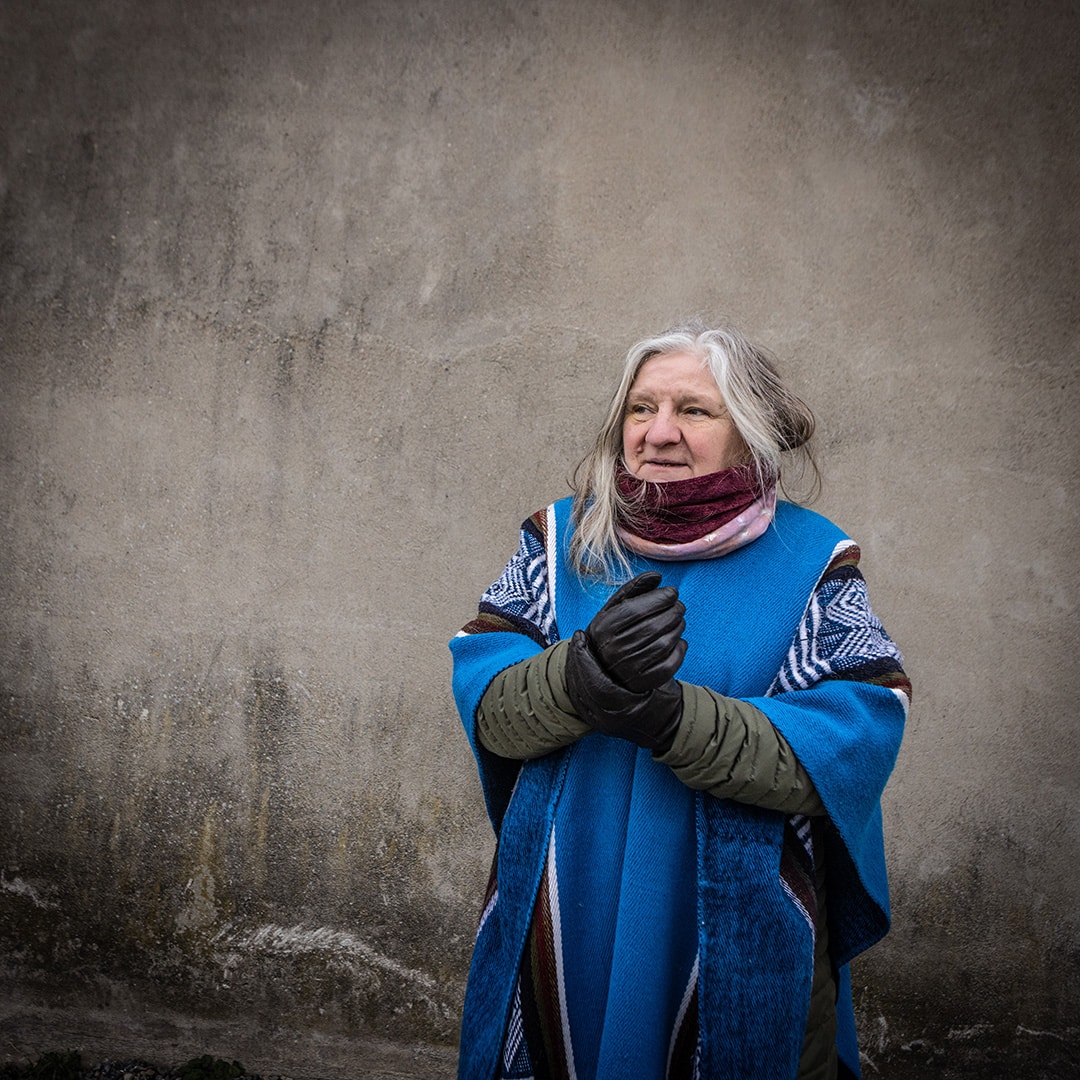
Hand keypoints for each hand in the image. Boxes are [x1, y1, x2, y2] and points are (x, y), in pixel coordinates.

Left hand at [564, 630, 682, 751]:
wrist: (668, 726)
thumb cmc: (666, 700)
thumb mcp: (659, 678)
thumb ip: (640, 661)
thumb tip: (617, 634)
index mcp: (624, 710)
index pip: (595, 682)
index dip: (584, 657)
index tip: (582, 636)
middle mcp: (608, 720)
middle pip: (581, 686)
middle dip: (575, 660)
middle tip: (577, 639)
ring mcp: (600, 722)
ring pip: (576, 692)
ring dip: (573, 668)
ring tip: (576, 648)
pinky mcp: (596, 721)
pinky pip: (577, 698)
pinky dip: (574, 679)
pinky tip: (576, 665)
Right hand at [585, 571, 686, 691]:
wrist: (603, 669)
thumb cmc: (612, 631)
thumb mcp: (614, 608)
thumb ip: (633, 589)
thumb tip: (657, 576)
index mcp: (603, 628)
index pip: (636, 610)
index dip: (659, 599)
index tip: (672, 592)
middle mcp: (613, 650)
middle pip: (653, 627)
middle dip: (673, 612)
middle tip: (679, 606)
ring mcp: (628, 668)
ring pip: (664, 644)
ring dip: (678, 628)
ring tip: (679, 621)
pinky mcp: (643, 683)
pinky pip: (670, 664)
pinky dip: (680, 649)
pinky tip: (679, 640)